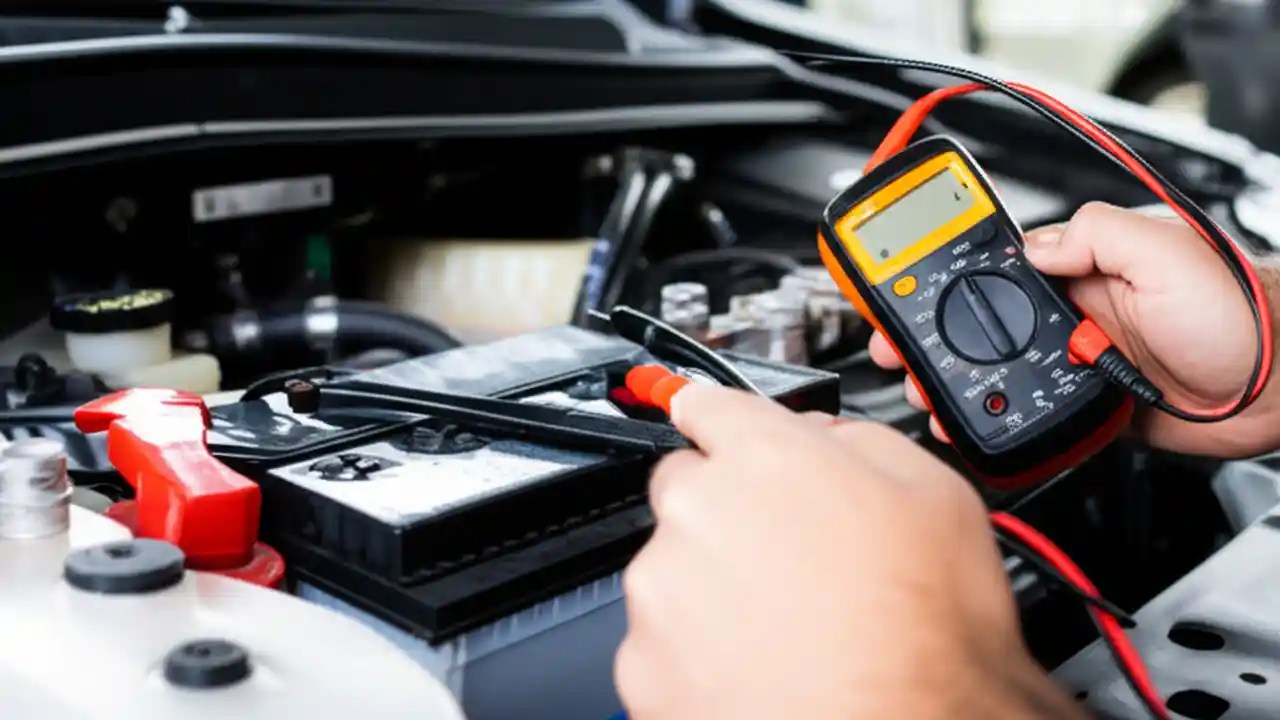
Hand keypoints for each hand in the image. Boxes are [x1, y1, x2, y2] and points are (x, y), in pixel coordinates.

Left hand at [614, 385, 1084, 719]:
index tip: (708, 422)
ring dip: (714, 584)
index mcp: (765, 459)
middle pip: (688, 488)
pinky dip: (696, 649)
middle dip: (727, 511)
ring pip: (672, 566)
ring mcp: (662, 593)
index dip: (718, 417)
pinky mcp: (642, 663)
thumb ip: (862, 441)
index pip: (709, 403)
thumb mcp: (938, 498)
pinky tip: (761, 666)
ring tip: (786, 626)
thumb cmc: (927, 642)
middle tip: (789, 557)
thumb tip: (825, 435)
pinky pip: (660, 638)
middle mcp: (697, 514)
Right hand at [870, 202, 1279, 457]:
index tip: (903, 288)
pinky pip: (1031, 413)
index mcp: (1083, 267)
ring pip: (997, 372)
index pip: (995, 266)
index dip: (943, 277)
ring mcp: (1077, 360)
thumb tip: (1034, 243)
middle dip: (930, 336)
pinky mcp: (1089, 406)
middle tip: (895, 351)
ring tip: (924, 393)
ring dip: (955, 383)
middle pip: (981, 324)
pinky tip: (969, 422)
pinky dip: (997, 421)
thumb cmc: (1243, 309)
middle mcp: (1074, 313)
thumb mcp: (1164, 249)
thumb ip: (1095, 235)